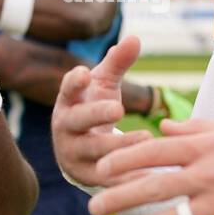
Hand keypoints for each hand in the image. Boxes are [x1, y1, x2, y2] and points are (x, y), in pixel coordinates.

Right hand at [50, 36, 150, 187]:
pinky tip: (147, 171)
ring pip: (95, 151)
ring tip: (146, 138)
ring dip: (120, 145)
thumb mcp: (103, 86)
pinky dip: (126, 175)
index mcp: (68, 102)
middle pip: (77, 121)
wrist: (79, 154)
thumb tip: (135, 37)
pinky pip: (108, 177)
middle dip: (96, 114)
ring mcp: (74, 154)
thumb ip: (117, 63)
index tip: (84, 73)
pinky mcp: (88, 176)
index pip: (67, 89)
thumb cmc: (93, 109)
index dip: (74, 82)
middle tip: (119, 108)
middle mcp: (66, 128)